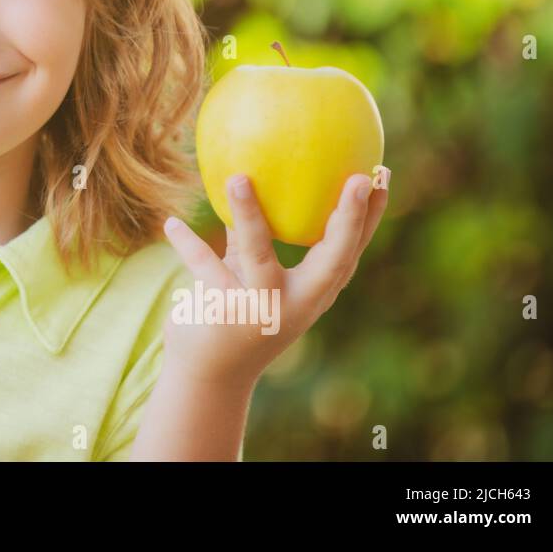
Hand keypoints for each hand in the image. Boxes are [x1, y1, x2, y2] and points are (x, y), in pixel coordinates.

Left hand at [160, 169, 389, 389]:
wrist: (211, 374)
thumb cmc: (237, 313)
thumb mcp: (253, 276)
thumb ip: (255, 240)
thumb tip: (252, 181)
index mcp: (313, 291)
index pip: (349, 251)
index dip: (369, 218)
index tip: (381, 176)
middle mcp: (298, 302)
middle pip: (333, 260)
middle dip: (348, 221)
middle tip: (356, 181)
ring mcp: (264, 309)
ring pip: (259, 256)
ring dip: (249, 215)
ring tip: (237, 177)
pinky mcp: (226, 313)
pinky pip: (206, 268)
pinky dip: (187, 244)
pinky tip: (171, 222)